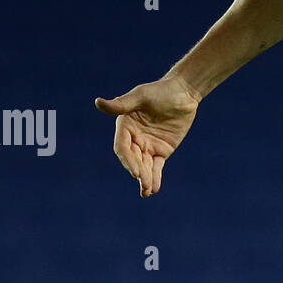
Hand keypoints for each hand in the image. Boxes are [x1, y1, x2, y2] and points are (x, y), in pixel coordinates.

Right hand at [95, 76, 201, 196]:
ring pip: (144, 165)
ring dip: (145, 179)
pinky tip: (153, 189)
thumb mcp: (142, 95)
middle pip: (133, 159)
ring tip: (147, 191)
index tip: (136, 171)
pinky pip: (156, 166)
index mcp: (125, 127)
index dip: (128, 159)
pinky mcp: (161, 150)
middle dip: (138, 171)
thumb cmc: (161, 90)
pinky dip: (155, 178)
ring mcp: (147, 146)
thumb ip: (122, 104)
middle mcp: (134, 138)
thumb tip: (98, 102)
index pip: (122, 147)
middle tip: (144, 181)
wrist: (184, 92)